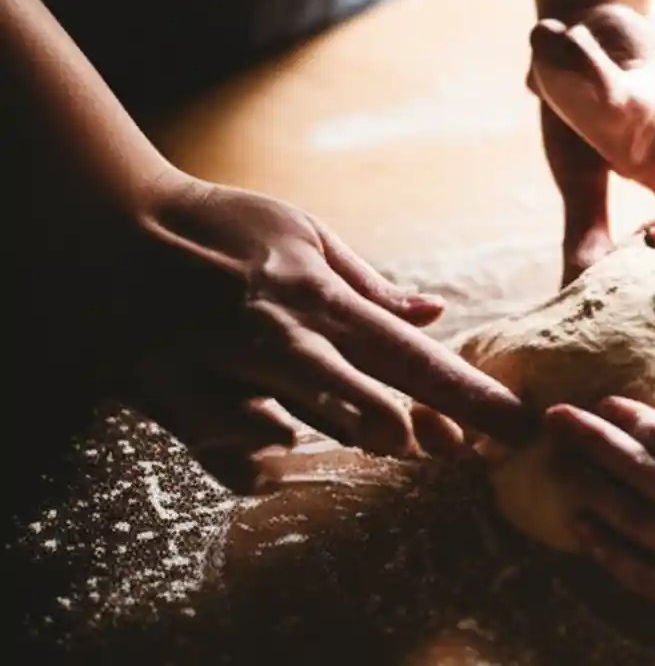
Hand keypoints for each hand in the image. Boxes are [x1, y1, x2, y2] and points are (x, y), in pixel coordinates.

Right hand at [104, 178, 527, 492]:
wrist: (108, 227)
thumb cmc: (221, 228)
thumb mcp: (303, 233)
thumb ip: (369, 284)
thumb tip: (433, 314)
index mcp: (317, 296)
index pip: (411, 358)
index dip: (469, 396)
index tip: (515, 427)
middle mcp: (278, 341)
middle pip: (364, 408)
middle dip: (411, 432)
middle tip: (441, 444)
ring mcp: (225, 376)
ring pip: (306, 435)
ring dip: (342, 431)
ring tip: (360, 415)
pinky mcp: (177, 405)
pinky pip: (236, 458)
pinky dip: (261, 454)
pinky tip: (272, 433)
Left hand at [544, 396, 654, 653]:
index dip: (633, 418)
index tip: (603, 402)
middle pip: (638, 468)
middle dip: (592, 439)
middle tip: (554, 416)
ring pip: (631, 517)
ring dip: (592, 488)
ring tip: (559, 466)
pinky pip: (640, 571)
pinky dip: (607, 550)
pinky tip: (581, 529)